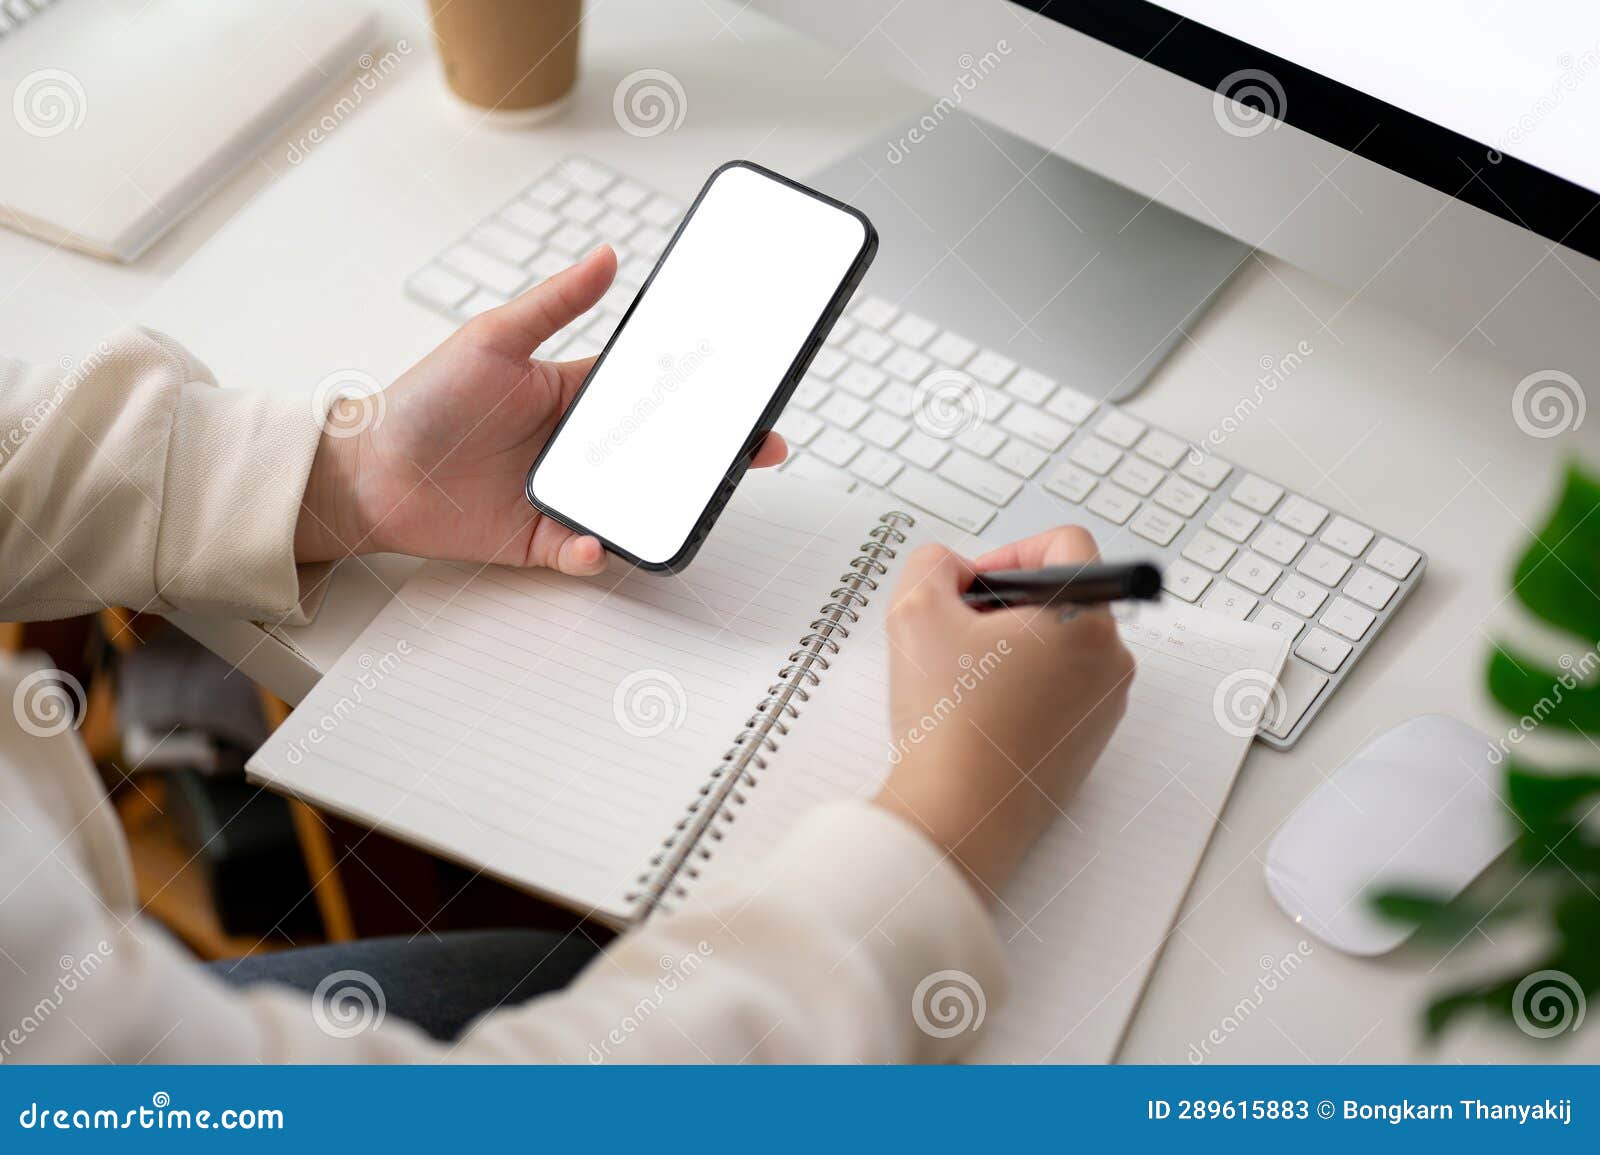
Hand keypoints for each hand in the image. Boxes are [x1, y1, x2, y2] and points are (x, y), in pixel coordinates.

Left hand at [294, 246, 786, 573]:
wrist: (369, 471)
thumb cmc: (421, 400)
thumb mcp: (491, 338)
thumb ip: (555, 303)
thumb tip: (607, 257)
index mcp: (573, 395)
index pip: (652, 392)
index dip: (700, 392)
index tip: (743, 388)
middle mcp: (576, 447)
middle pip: (659, 453)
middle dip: (710, 454)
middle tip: (752, 450)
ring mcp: (564, 494)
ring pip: (633, 505)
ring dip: (661, 507)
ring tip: (685, 503)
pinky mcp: (541, 539)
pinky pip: (584, 552)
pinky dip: (594, 553)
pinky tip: (591, 542)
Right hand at [873, 526, 1135, 897]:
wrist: (960, 816)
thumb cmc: (949, 723)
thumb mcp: (917, 611)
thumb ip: (933, 564)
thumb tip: (952, 569)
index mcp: (1087, 620)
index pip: (1065, 544)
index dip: (1009, 550)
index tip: (973, 584)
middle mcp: (1112, 662)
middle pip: (1063, 597)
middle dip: (1005, 605)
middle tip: (957, 631)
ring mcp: (1105, 707)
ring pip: (1059, 647)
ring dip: (1011, 648)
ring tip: (962, 678)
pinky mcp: (1088, 744)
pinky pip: (1059, 692)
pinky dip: (1021, 689)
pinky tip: (977, 714)